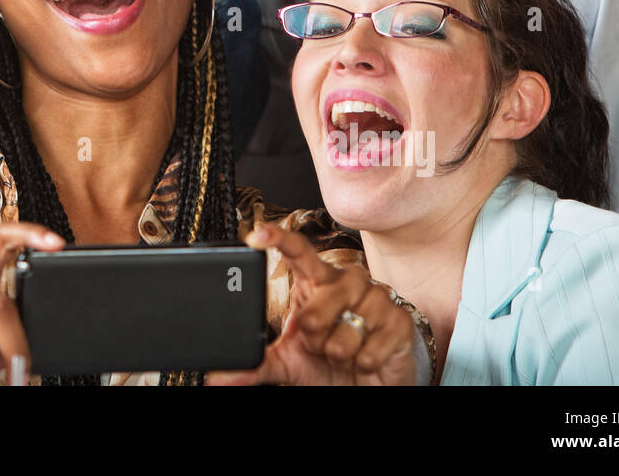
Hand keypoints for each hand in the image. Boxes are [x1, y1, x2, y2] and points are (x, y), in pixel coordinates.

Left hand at [207, 225, 417, 386]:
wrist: (373, 382)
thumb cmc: (329, 362)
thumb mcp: (289, 362)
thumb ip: (257, 364)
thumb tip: (219, 376)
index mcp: (316, 280)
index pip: (297, 250)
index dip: (277, 239)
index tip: (256, 236)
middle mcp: (346, 280)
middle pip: (313, 312)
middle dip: (314, 341)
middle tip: (324, 343)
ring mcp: (375, 296)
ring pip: (341, 335)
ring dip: (339, 354)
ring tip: (347, 349)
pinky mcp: (399, 320)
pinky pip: (368, 351)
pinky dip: (363, 364)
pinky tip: (367, 357)